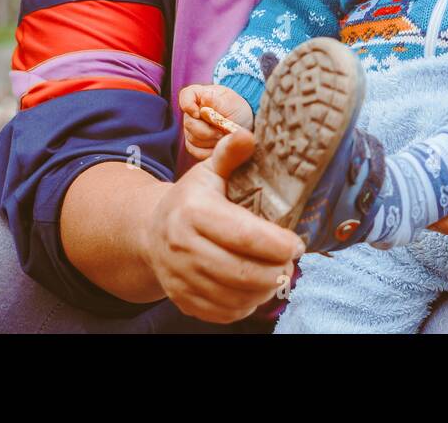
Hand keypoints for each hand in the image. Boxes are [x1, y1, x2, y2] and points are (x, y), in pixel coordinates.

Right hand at [141, 122, 303, 322]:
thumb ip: (229, 154)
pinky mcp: (183, 301)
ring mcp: (180, 279)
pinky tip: (256, 289)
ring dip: (265, 290)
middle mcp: (183, 249)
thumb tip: (249, 135)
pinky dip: (247, 305)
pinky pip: (224, 313)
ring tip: (278, 274)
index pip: (244, 236)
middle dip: (276, 271)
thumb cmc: (191, 199)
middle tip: (291, 262)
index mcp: (193, 213)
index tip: (297, 244)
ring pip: (235, 297)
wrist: (150, 233)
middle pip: (242, 272)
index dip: (277, 244)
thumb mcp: (207, 172)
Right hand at [180, 84, 254, 160]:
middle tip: (224, 131)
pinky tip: (220, 147)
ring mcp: (190, 129)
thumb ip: (217, 101)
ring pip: (193, 139)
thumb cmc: (238, 110)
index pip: (185, 96)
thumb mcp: (232, 102)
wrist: (245, 127)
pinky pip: (196, 151)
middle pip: (189, 123)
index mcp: (200, 96)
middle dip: (208, 130)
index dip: (188, 105)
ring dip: (211, 140)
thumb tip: (205, 98)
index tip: (199, 114)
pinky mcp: (193, 145)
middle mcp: (192, 113)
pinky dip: (209, 151)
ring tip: (225, 137)